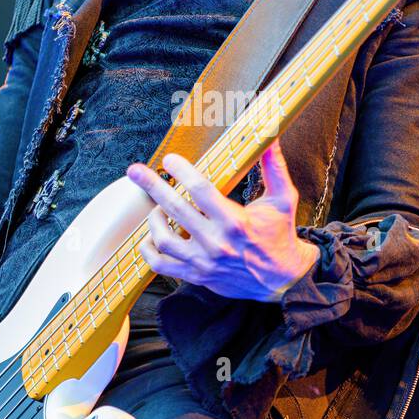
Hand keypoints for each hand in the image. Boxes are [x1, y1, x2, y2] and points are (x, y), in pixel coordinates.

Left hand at [127, 138, 318, 301]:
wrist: (283, 279)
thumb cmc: (280, 234)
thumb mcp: (283, 199)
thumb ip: (275, 168)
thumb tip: (271, 138)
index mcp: (235, 221)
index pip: (200, 190)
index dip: (182, 171)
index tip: (170, 159)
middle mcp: (217, 242)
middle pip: (175, 209)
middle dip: (152, 186)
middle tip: (135, 171)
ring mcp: (205, 262)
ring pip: (164, 239)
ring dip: (154, 219)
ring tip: (157, 208)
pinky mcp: (198, 276)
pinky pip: (162, 265)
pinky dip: (149, 251)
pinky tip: (151, 237)